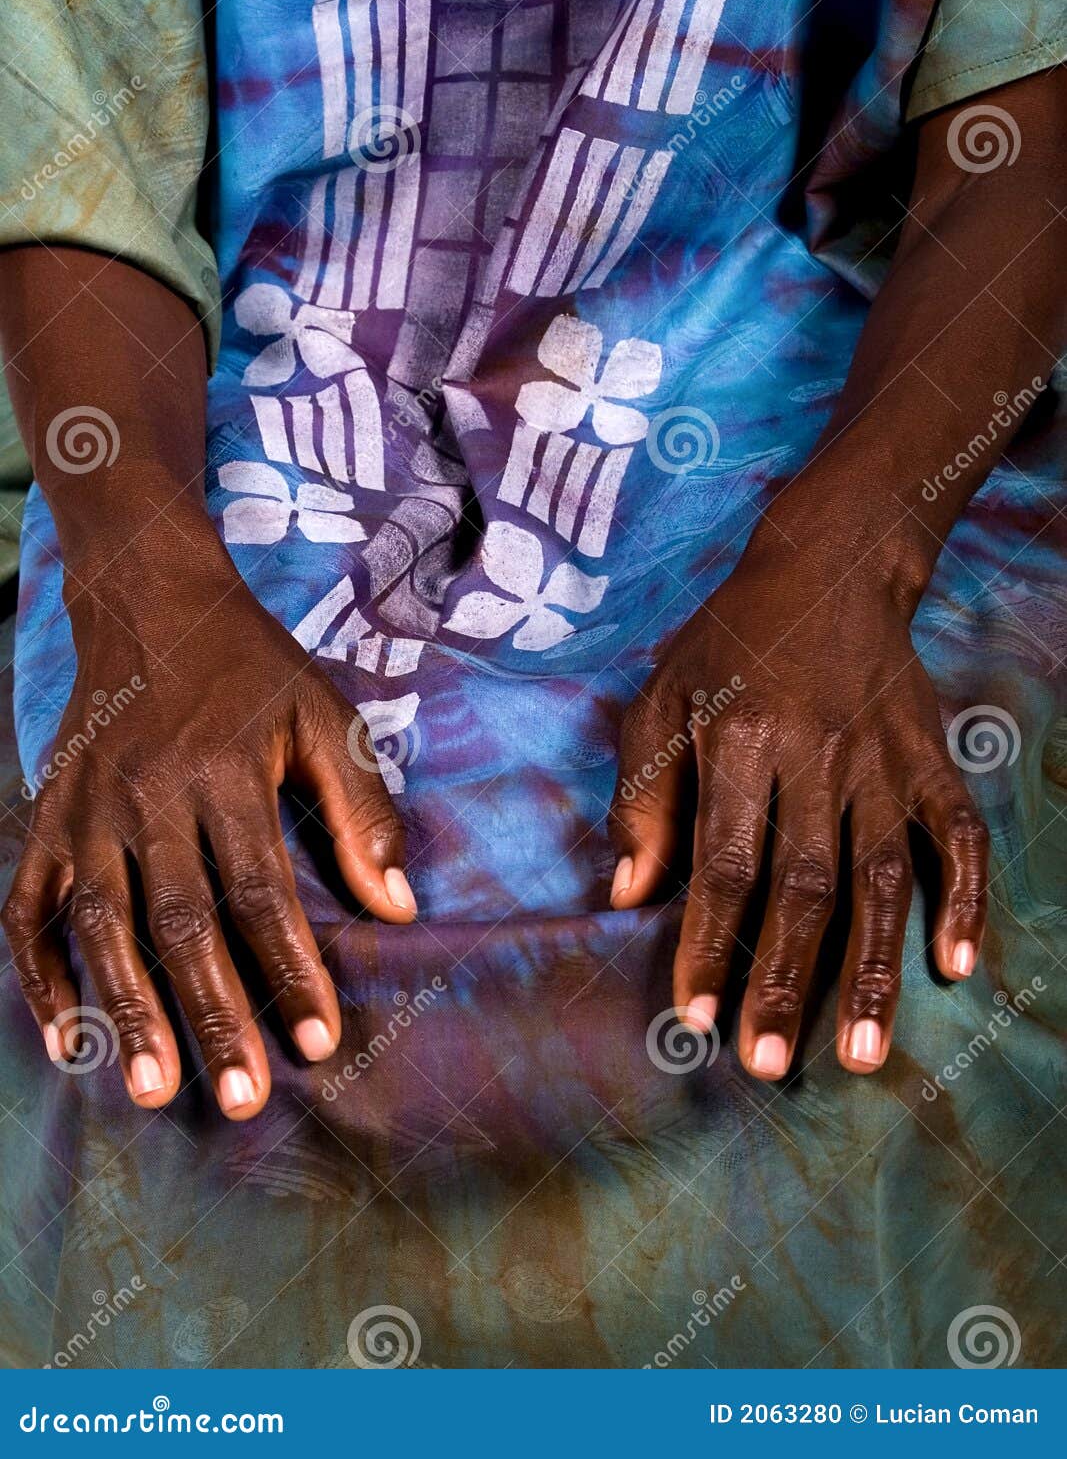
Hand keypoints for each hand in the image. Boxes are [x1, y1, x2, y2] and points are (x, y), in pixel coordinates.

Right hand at [1, 509, 412, 1119]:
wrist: (150, 600)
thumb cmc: (251, 670)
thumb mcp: (324, 715)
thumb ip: (362, 808)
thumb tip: (399, 908)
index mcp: (226, 770)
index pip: (262, 891)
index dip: (289, 971)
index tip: (317, 1043)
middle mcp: (149, 794)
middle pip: (180, 920)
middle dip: (211, 1014)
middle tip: (239, 1098)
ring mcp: (87, 810)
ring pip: (102, 924)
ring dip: (126, 1010)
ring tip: (153, 1088)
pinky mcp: (46, 818)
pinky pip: (30, 908)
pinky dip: (41, 976)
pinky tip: (66, 1040)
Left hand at [609, 535, 988, 1079]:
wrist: (831, 568)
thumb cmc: (729, 642)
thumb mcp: (663, 697)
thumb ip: (644, 796)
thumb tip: (627, 897)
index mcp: (741, 739)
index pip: (724, 863)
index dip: (710, 945)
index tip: (696, 1019)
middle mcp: (817, 754)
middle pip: (803, 884)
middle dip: (784, 979)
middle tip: (767, 1065)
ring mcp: (883, 758)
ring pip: (883, 877)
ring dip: (872, 969)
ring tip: (860, 1053)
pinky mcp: (932, 755)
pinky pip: (958, 834)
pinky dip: (964, 898)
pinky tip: (955, 966)